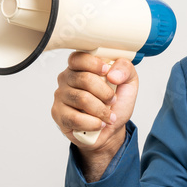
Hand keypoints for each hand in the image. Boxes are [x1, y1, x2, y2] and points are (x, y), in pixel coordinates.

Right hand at [51, 53, 139, 176]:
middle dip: (105, 93)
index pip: (79, 58)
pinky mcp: (58, 114)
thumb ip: (125, 68)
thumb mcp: (128, 82)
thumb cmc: (116, 103)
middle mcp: (68, 78)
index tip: (106, 71)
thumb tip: (112, 74)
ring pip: (82, 99)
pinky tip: (99, 124)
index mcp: (81, 66)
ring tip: (108, 116)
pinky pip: (75, 118)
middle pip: (84, 79)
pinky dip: (92, 123)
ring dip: (101, 110)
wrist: (112, 128)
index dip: (93, 64)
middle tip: (113, 100)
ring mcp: (61, 96)